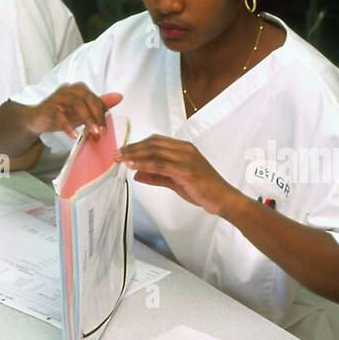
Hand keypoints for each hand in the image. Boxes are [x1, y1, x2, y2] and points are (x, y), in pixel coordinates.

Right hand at [21, 85, 122, 140]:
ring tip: (92, 133)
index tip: (105, 130)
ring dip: (86, 119)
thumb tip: (119, 97)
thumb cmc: (61, 114)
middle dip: (96, 116)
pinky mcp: (48, 108)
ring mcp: (57, 97)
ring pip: (75, 103)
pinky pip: (59, 115)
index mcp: (79, 89)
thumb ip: (99, 104)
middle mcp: (69, 89)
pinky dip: (67, 125)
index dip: (102, 114)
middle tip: (101, 132)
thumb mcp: (82, 111)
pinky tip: (73, 135)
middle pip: (87, 98)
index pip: (95, 98)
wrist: (36, 119)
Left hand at [114, 135, 235, 215]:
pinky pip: (161, 164)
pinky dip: (144, 164)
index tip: (123, 149)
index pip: (156, 140)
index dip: (138, 144)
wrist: (222, 198)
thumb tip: (136, 173)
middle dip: (132, 147)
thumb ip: (156, 176)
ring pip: (155, 151)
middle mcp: (184, 149)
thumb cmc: (202, 189)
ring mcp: (186, 158)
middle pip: (153, 143)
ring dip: (135, 154)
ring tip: (120, 158)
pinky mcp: (186, 170)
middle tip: (116, 153)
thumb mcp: (175, 181)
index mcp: (183, 148)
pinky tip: (133, 165)